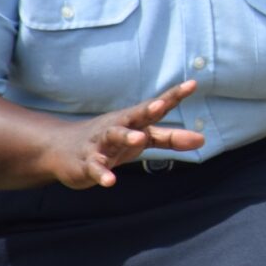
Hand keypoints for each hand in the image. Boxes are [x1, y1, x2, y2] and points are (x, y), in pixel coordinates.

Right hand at [45, 81, 204, 188]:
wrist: (63, 150)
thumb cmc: (115, 141)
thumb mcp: (143, 137)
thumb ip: (170, 138)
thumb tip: (202, 139)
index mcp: (134, 120)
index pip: (157, 106)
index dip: (174, 95)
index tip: (193, 84)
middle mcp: (118, 126)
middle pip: (134, 116)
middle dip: (146, 110)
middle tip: (160, 105)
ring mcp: (101, 143)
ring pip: (113, 136)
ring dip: (126, 136)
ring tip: (139, 138)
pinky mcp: (87, 162)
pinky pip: (95, 167)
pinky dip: (102, 173)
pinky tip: (110, 181)